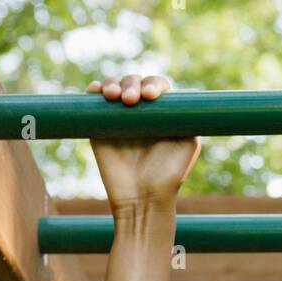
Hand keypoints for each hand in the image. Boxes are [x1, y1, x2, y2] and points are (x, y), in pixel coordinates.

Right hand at [86, 73, 200, 212]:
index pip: (156, 86)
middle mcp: (140, 113)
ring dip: (114, 84)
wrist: (142, 199)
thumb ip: (188, 117)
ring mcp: (118, 118)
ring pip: (113, 86)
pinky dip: (94, 90)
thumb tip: (180, 95)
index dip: (153, 84)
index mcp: (161, 114)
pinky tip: (98, 92)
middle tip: (131, 101)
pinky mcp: (99, 127)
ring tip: (115, 97)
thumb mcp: (188, 144)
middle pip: (134, 81)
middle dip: (132, 83)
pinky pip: (94, 100)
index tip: (151, 97)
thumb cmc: (169, 175)